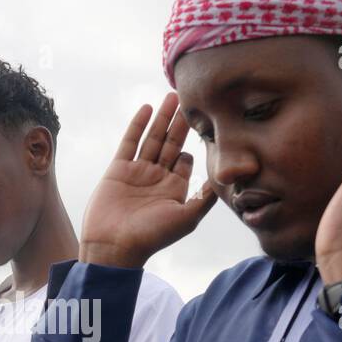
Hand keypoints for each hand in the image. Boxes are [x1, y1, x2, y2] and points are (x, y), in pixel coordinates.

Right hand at [79, 92, 217, 267]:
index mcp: (174, 189)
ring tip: (172, 96)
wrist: (114, 245)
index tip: (209, 122)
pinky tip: (147, 108)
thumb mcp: (186, 217)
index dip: (197, 143)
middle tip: (192, 99)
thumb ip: (204, 197)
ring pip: (153, 138)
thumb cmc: (152, 236)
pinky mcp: (118, 169)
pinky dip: (138, 125)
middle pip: (172, 144)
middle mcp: (157, 178)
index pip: (187, 160)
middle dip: (181, 123)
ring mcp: (137, 172)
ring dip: (162, 118)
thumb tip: (226, 179)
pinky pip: (129, 142)